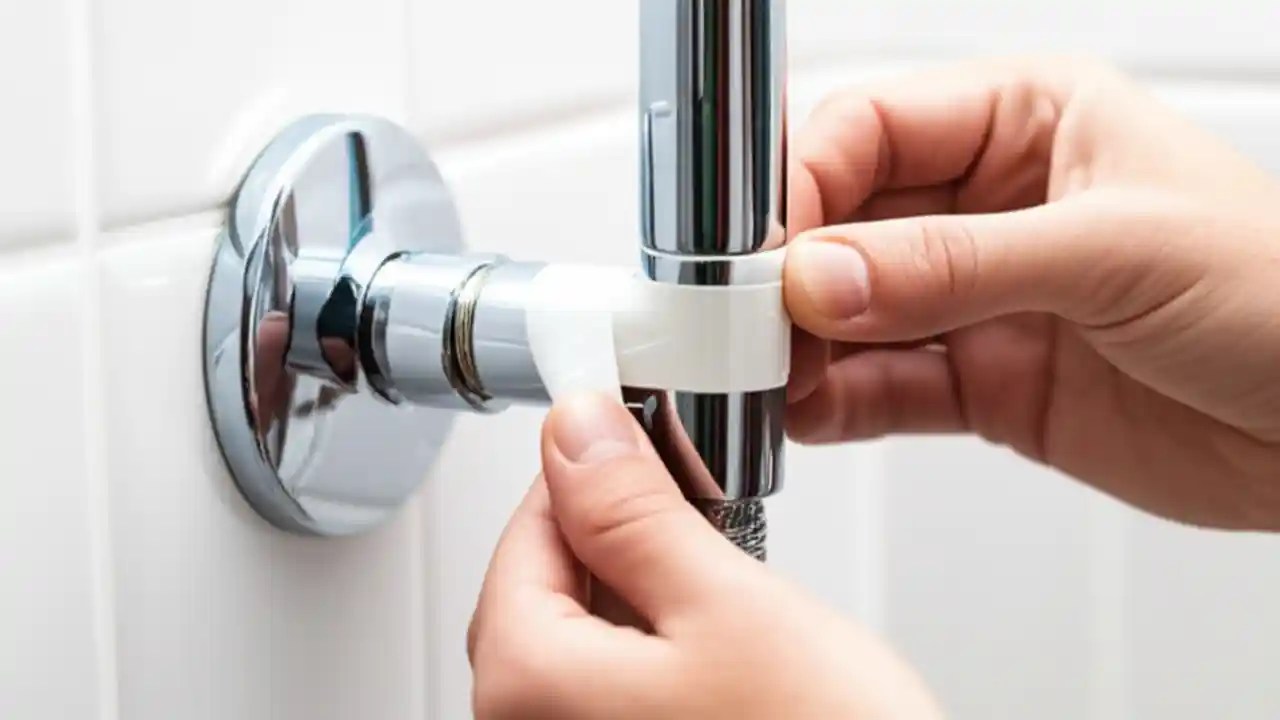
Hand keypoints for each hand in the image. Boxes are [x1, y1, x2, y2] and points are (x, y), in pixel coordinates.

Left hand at [468, 394, 941, 719]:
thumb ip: (631, 512)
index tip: (632, 437)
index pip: (522, 534)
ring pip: (579, 642)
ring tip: (719, 586)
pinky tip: (717, 651)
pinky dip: (653, 652)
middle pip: (543, 590)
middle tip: (689, 510)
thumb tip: (576, 432)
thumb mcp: (727, 606)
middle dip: (613, 538)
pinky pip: (610, 692)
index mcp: (529, 684)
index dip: (584, 472)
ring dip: (639, 595)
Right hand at [785, 58, 1279, 529]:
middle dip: (789, 274)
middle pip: (844, 224)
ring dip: (803, 345)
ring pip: (853, 312)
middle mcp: (990, 207)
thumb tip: (824, 276)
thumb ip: (953, 266)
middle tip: (749, 321)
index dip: (804, 184)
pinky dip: (839, 403)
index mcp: (1025, 124)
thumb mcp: (1113, 251)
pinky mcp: (985, 381)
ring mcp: (981, 299)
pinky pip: (886, 387)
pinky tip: (811, 412)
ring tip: (770, 376)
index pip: (871, 131)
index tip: (768, 250)